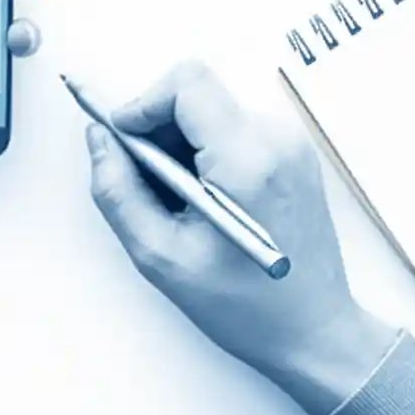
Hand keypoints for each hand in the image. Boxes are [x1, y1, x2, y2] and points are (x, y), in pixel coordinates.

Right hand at [85, 61, 398, 414]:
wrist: (315, 331)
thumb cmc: (248, 308)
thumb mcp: (162, 256)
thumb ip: (118, 191)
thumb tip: (99, 140)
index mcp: (248, 161)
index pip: (187, 83)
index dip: (142, 103)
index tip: (122, 138)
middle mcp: (276, 140)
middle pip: (196, 96)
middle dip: (158, 131)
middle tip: (149, 186)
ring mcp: (290, 145)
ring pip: (211, 114)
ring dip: (181, 148)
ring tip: (180, 206)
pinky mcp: (293, 155)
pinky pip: (234, 132)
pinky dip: (206, 156)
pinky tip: (204, 204)